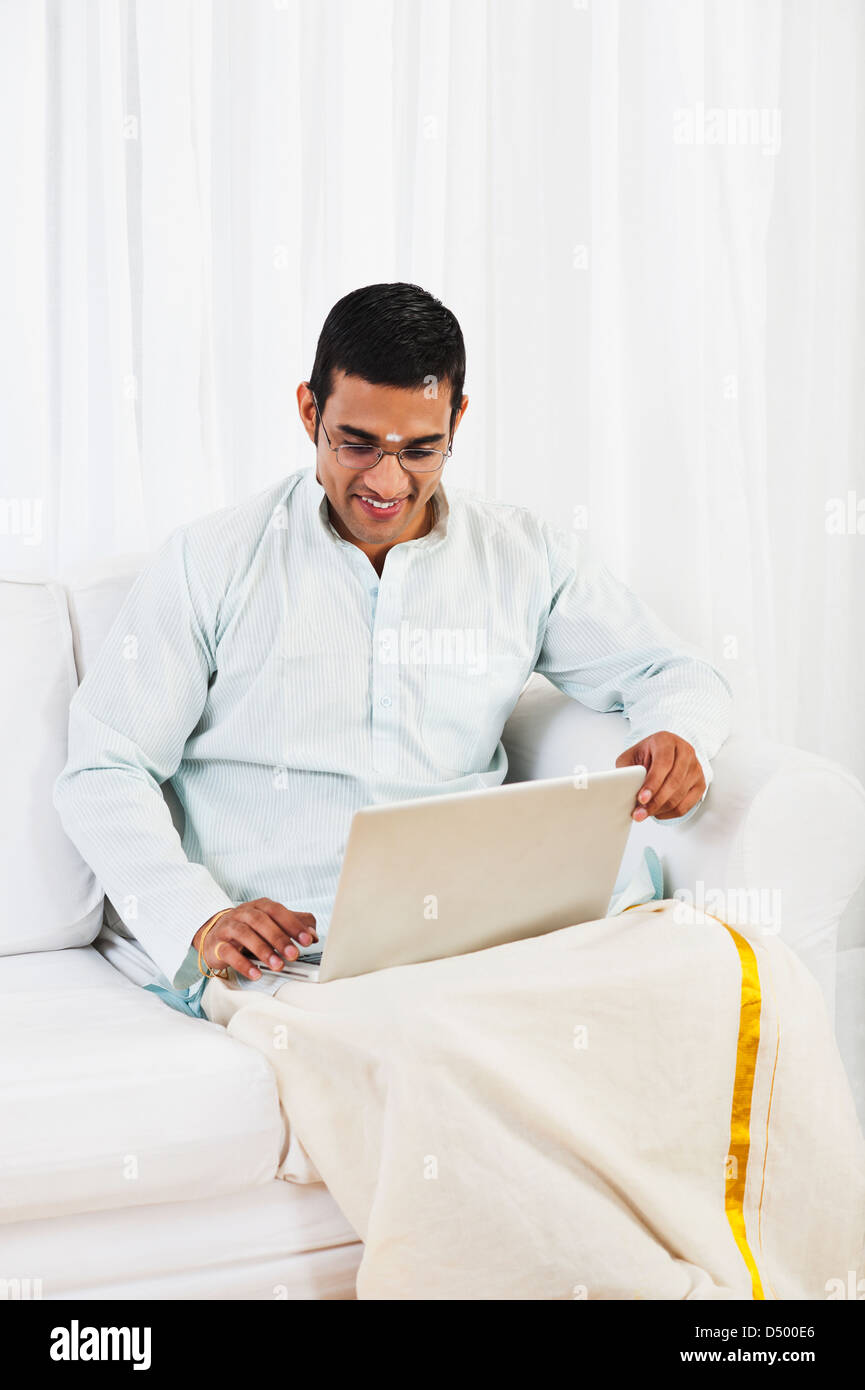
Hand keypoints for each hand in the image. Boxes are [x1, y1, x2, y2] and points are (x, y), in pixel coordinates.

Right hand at [193, 898, 317, 980]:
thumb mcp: (272, 924)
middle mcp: (243, 913)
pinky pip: (228, 952)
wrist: (215, 934)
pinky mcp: (217, 945)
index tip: (307, 940)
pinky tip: (256, 973)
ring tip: (278, 966)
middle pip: (261, 921)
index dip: (293, 924)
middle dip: (279, 938)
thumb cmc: (250, 929)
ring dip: (263, 950)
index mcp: (259, 906)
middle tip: (294, 955)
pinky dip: (243, 964)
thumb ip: (294, 926)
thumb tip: (313, 935)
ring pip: (244, 934)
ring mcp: (228, 928)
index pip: (277, 911)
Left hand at [616, 732, 705, 821]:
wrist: (665, 752)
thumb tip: (623, 788)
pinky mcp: (700, 783)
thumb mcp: (632, 756)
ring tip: (645, 814)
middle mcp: (685, 752)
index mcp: (666, 741)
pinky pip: (687, 805)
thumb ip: (627, 769)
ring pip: (680, 795)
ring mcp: (696, 768)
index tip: (641, 799)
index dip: (652, 783)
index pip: (663, 764)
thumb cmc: (647, 754)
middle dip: (655, 802)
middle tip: (639, 813)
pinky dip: (670, 813)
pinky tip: (657, 813)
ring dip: (661, 809)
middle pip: (674, 782)